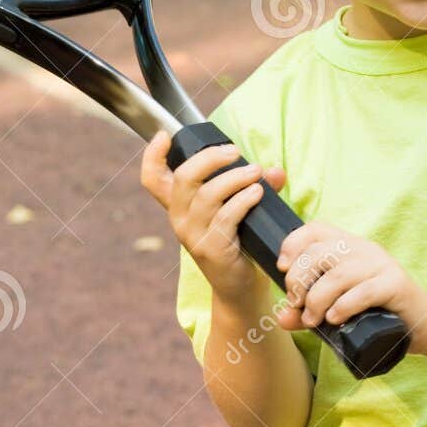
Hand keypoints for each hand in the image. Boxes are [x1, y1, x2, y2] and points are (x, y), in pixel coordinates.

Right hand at [139, 130, 287, 307]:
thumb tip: (274, 171)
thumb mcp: (238, 211)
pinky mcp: (211, 249)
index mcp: (179, 207)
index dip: (152, 155)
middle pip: (183, 177)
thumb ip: (251, 187)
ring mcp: (193, 236)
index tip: (165, 136)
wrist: (239, 290)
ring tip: (255, 172)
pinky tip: (258, 192)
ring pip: (207, 195)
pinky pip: (225, 217)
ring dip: (234, 178)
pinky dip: (243, 200)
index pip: (152, 179)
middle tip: (234, 151)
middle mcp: (179, 220)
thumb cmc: (237, 244)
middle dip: (209, 157)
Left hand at [274, 222, 425, 331]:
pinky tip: (334, 319)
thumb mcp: (335, 310)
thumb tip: (281, 318)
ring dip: (317, 299)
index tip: (282, 269)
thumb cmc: (374, 314)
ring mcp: (382, 265)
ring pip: (337, 275)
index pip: (316, 229)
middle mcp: (365, 249)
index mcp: (349, 246)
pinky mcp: (396, 285)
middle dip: (299, 280)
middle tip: (296, 305)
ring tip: (313, 320)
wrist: (423, 325)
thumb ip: (307, 312)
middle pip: (320, 252)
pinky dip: (342, 307)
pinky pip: (363, 291)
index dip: (293, 244)